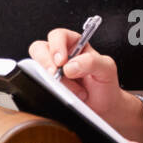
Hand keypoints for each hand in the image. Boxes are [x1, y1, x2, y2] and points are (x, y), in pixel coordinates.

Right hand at [28, 28, 142, 141]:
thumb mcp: (107, 69)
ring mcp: (52, 70)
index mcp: (75, 44)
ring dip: (49, 79)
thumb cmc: (105, 84)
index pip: (59, 35)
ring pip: (36, 66)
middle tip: (56, 76)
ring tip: (68, 90)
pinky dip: (46, 88)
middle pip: (40, 48)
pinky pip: (38, 83)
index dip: (57, 45)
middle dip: (46, 62)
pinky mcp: (47, 85)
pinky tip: (61, 94)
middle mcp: (61, 55)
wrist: (104, 106)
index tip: (62, 61)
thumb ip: (92, 62)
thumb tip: (69, 67)